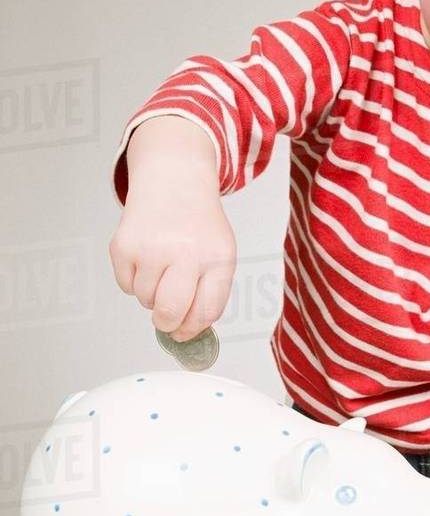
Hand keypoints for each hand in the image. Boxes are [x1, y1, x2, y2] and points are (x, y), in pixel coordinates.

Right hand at [109, 177, 236, 342]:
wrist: (173, 182)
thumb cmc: (198, 225)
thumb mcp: (220, 254)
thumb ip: (210, 293)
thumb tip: (187, 333)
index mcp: (217, 258)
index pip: (206, 311)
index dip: (193, 329)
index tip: (186, 333)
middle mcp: (185, 253)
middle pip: (170, 313)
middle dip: (167, 324)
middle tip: (166, 321)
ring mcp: (151, 249)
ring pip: (146, 300)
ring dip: (152, 294)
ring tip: (162, 265)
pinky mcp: (123, 247)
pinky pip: (126, 286)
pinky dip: (134, 280)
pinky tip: (146, 256)